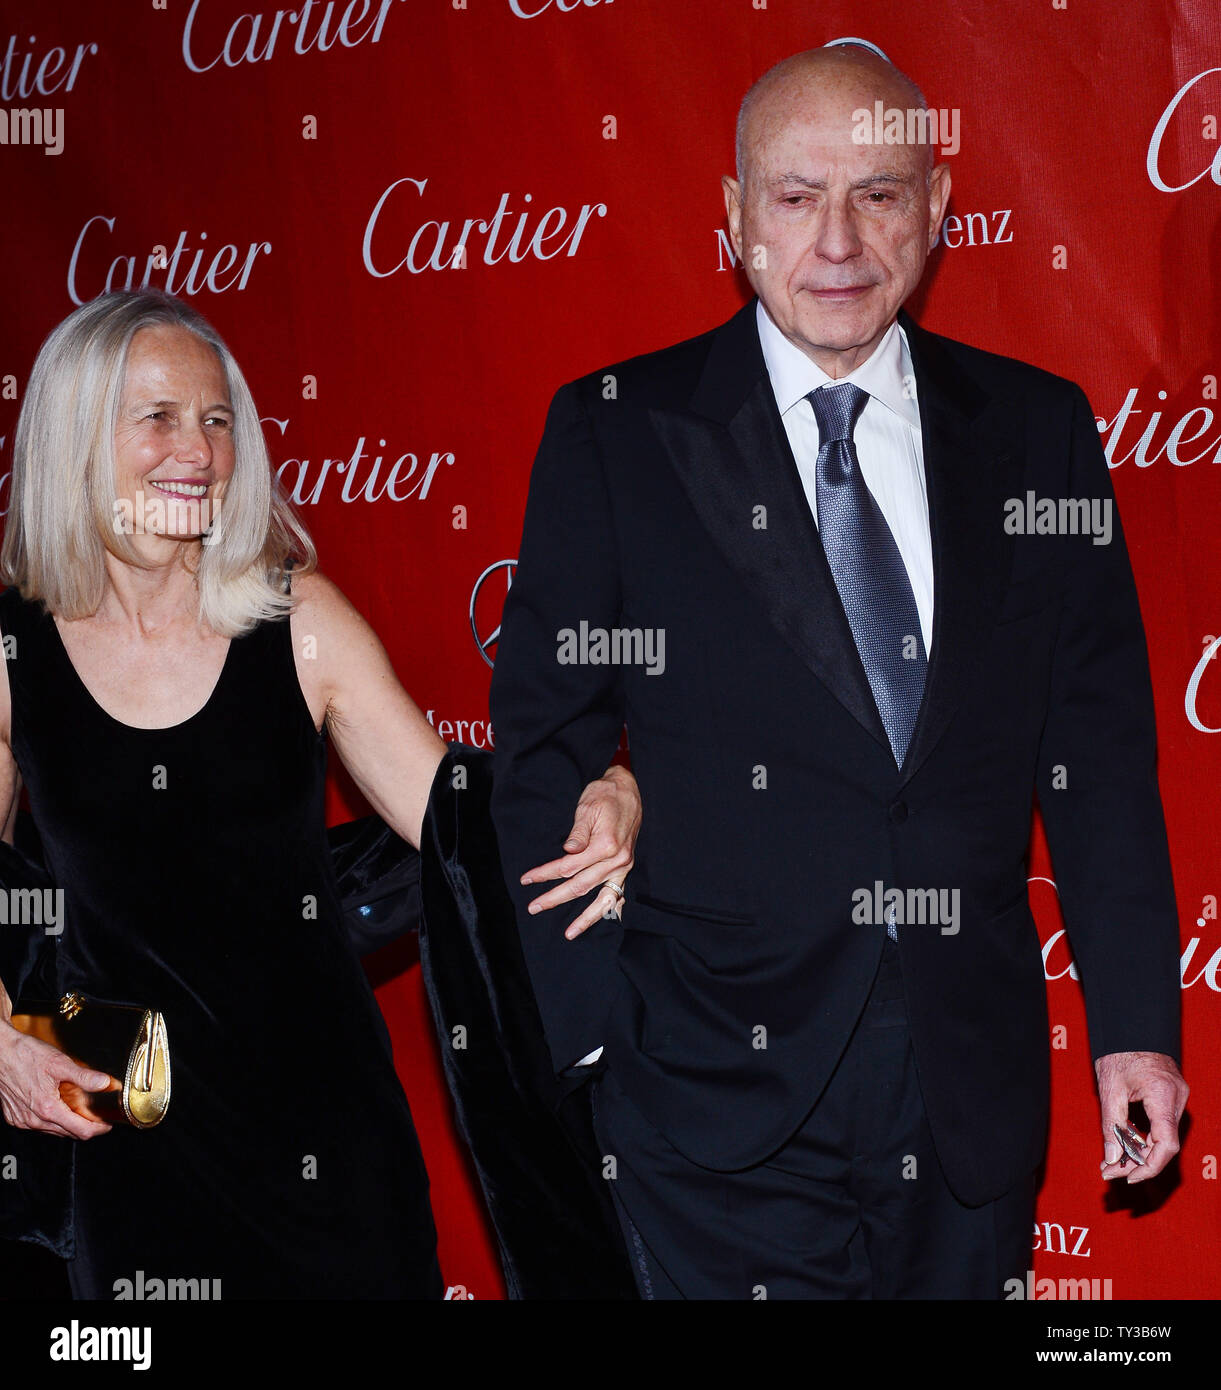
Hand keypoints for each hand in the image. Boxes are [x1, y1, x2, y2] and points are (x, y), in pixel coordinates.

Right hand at [0, 1021, 114, 1138]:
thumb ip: (84, 1076)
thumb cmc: (26, 1055)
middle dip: (86, 1126)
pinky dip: (52, 1121)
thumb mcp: (60, 1063)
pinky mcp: (15, 1117)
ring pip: (53, 1131)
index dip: (98, 1129)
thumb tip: (106, 1084)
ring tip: (79, 1110)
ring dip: (69, 1124)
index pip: (81, 1131)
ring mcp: (22, 1120)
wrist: (0, 1052)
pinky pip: (38, 1126)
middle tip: (96, 1115)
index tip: (107, 1123)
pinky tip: (57, 1107)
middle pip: (69, 1134)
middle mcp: (33, 1119)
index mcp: (47, 1108)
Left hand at [521, 763, 639, 938]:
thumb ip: (578, 832)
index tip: (528, 880)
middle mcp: (617, 860)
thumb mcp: (587, 806)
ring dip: (585, 918)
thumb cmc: (605, 794)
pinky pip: (619, 895)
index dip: (546, 874)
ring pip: (602, 899)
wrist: (629, 789)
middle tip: (534, 908)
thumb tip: (567, 851)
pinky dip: (609, 910)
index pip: (568, 867)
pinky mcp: (626, 867)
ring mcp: (624, 866)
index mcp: (606, 845)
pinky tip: (598, 921)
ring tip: (569, 933)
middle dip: (555, 898)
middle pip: (580, 886)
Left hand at [1095, 1051, 1187, 1183]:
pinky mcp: (1170, 1097)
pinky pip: (1161, 1125)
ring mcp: (1177, 1098)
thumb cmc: (1119, 1052)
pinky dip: (1145, 1137)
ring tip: (1112, 1162)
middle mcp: (1177, 1099)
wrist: (1129, 1027)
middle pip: (1164, 1145)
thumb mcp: (1109, 1089)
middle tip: (1110, 1171)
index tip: (1127, 1177)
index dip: (1149, 1167)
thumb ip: (1112, 1126)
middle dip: (1138, 1162)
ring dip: (1140, 1152)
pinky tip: (1125, 1145)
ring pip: (1163, 1137)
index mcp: (1164, 1096)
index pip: (1166, 1145)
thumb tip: (1112, 1158)